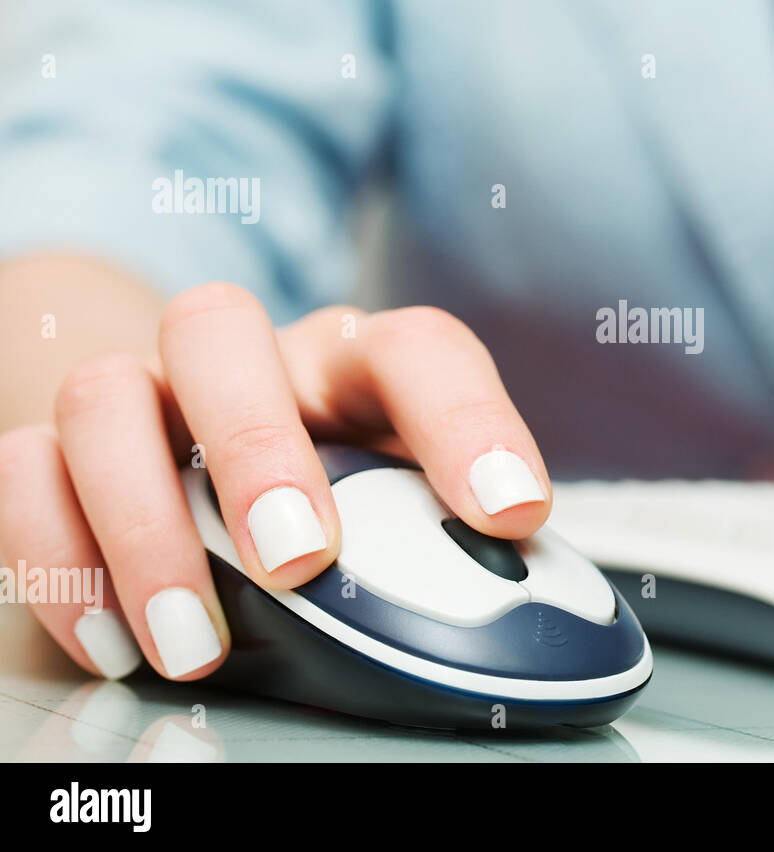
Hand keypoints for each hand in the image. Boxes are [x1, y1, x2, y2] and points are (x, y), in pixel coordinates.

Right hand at [0, 283, 549, 681]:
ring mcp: (145, 393)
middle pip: (224, 332)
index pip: (417, 349)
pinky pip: (24, 471)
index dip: (470, 423)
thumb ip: (443, 532)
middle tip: (300, 561)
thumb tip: (521, 610)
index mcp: (354, 360)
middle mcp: (246, 358)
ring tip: (196, 644)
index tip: (511, 513)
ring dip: (145, 524)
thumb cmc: (335, 476)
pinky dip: (59, 558)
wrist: (210, 438)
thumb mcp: (403, 493)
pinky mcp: (61, 446)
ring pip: (106, 399)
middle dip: (259, 449)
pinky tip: (115, 642)